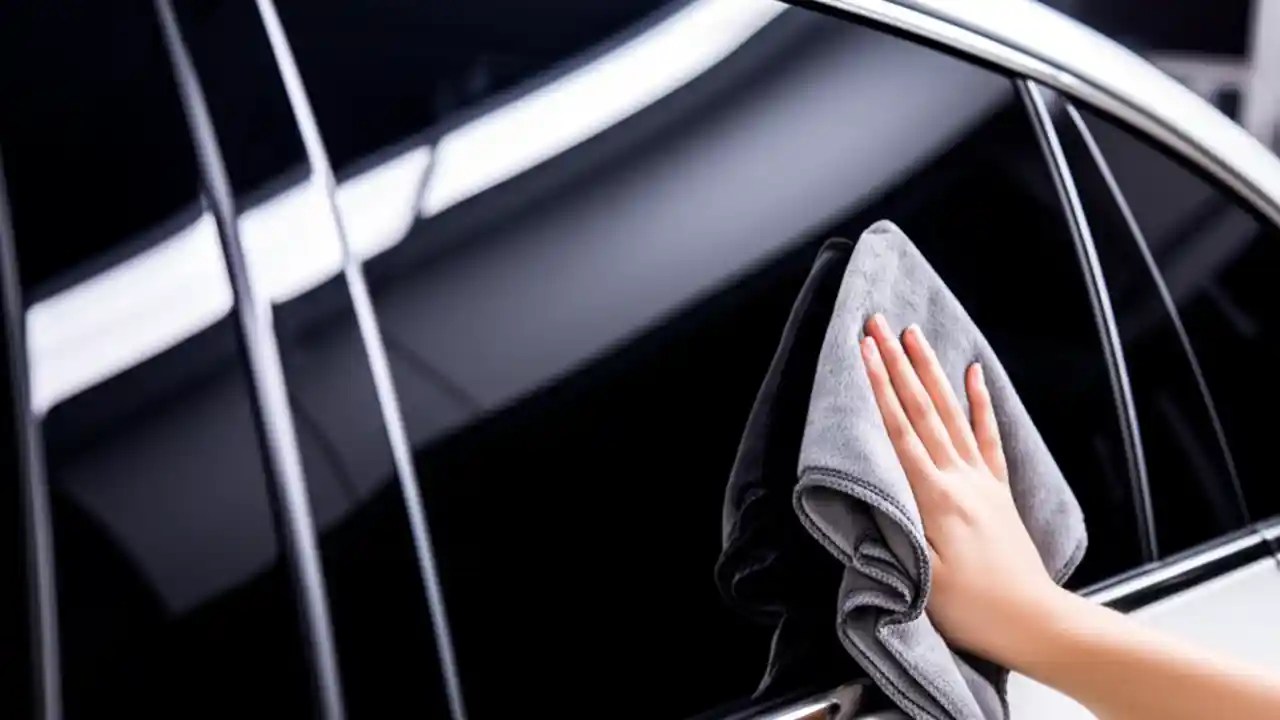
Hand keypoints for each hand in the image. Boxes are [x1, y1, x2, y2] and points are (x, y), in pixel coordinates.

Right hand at [860, 313, 1063, 663]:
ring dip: (931, 371)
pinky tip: (973, 374)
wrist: (1034, 622)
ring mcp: (982, 482)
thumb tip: (874, 491)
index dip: (880, 387)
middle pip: (923, 410)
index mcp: (936, 498)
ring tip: (914, 335)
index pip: (900, 430)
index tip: (865, 350)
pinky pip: (987, 437)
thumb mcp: (922, 577)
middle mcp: (961, 479)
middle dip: (898, 363)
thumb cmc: (973, 609)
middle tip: (879, 325)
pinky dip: (980, 403)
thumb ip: (898, 529)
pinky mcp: (998, 492)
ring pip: (952, 413)